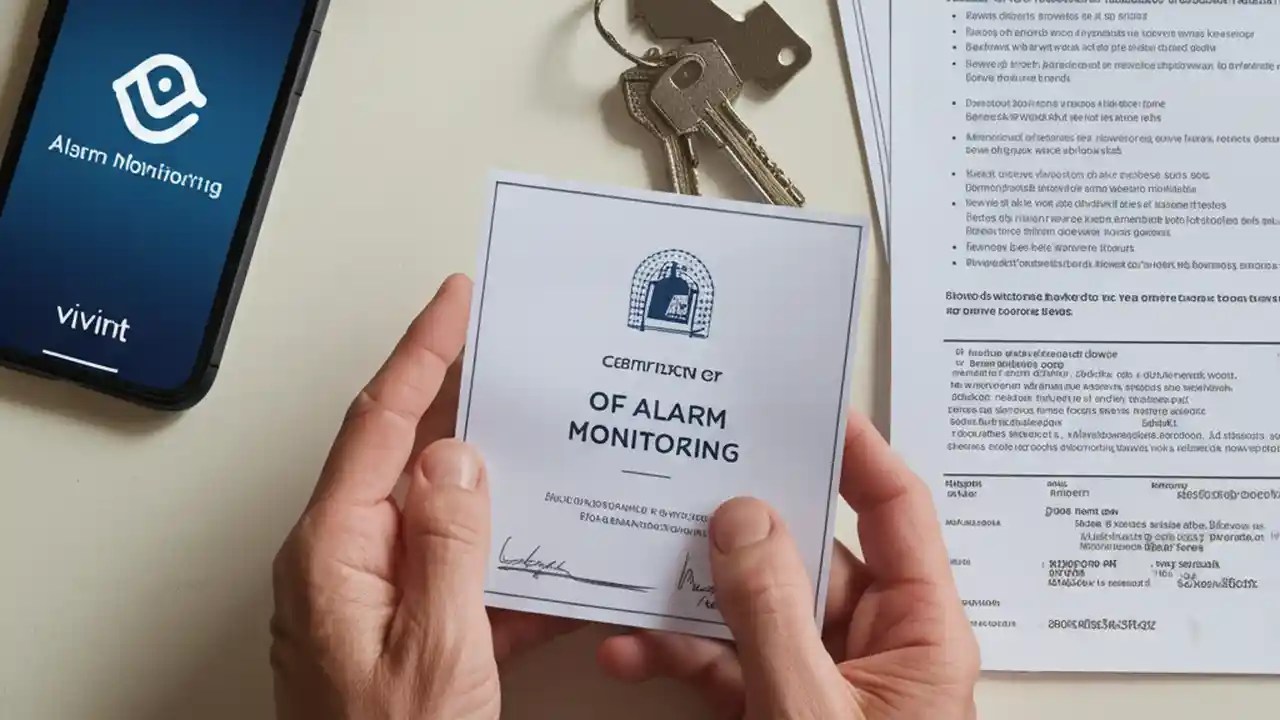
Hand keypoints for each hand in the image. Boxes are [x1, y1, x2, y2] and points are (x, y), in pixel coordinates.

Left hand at [270, 275, 576, 719]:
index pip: (380, 424)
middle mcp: (347, 564)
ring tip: (542, 442)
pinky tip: (550, 554)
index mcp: (336, 554)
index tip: (455, 301)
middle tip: (504, 349)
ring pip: (444, 512)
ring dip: (497, 482)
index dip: (423, 354)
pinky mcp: (408, 628)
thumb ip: (445, 546)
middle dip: (459, 400)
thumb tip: (453, 457)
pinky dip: (507, 555)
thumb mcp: (432, 650)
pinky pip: (461, 569)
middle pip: (405, 455)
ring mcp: (377, 595)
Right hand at [598, 413, 978, 718]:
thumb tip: (744, 517)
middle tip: (683, 477)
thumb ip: (773, 614)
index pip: (896, 510)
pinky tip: (629, 648)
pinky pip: (728, 662)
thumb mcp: (811, 712)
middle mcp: (874, 643)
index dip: (856, 450)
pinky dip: (678, 654)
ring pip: (752, 608)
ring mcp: (822, 676)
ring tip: (631, 581)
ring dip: (687, 601)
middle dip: (733, 531)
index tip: (806, 405)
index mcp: (919, 630)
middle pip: (805, 555)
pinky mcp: (780, 708)